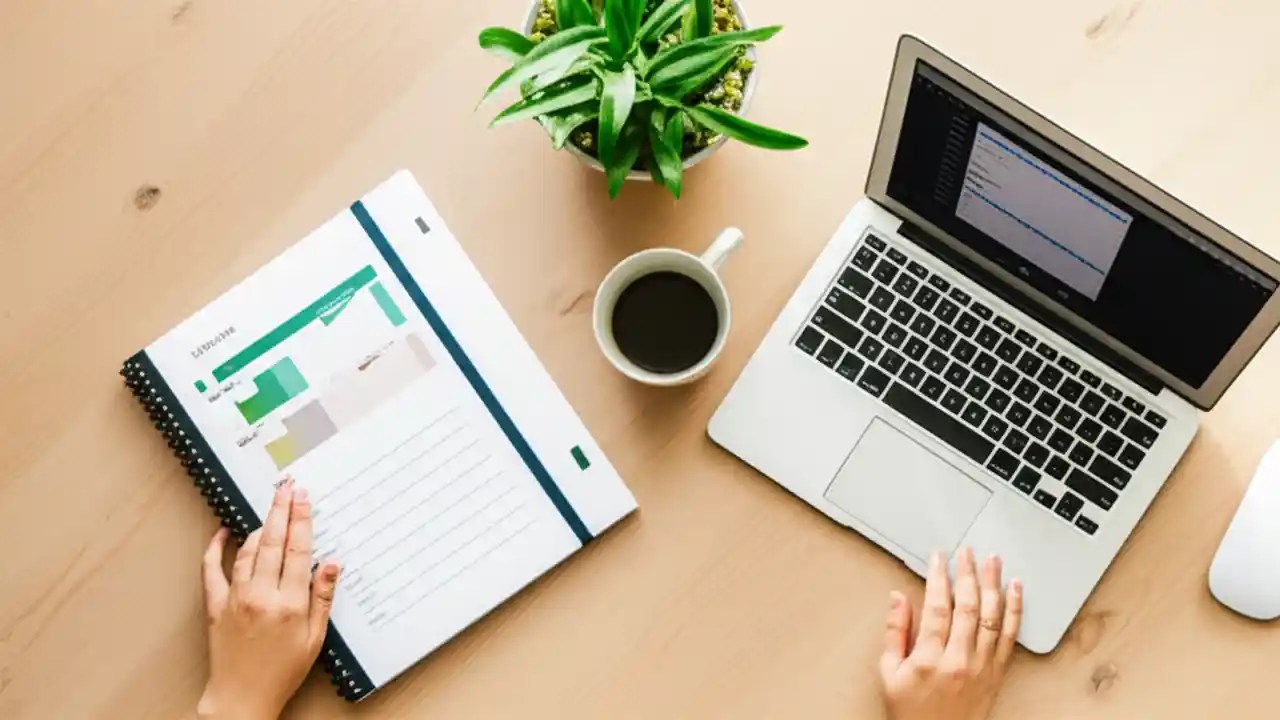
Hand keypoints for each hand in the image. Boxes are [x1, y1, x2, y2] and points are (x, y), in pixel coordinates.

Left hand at [197, 481, 340, 719]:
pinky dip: (216, 549)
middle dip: (281, 511)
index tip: (303, 498)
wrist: (241, 699)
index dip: (301, 520)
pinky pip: (212, 570)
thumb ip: (322, 599)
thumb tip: (331, 565)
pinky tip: (223, 533)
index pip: (298, 551)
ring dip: (258, 527)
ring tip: (269, 510)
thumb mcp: (314, 639)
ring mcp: (235, 599)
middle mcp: (261, 596)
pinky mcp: (215, 606)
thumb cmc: (281, 673)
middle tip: (286, 488)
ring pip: (246, 552)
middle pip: (272, 543)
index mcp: (289, 604)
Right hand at [879, 547, 1022, 719]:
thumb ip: (894, 633)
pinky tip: (1015, 590)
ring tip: (993, 561)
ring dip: (994, 584)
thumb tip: (898, 599)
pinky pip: (1009, 636)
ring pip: (992, 616)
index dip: (938, 577)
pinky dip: (1015, 610)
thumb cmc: (911, 713)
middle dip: (967, 573)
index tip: (938, 557)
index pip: (937, 606)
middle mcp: (960, 660)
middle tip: (967, 551)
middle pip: (967, 606)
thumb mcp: (889, 674)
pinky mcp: (997, 674)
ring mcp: (983, 667)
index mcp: (930, 659)